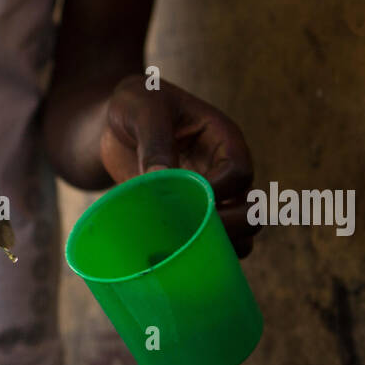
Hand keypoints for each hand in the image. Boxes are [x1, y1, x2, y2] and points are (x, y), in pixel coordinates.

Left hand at [100, 75, 257, 256]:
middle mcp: (223, 170)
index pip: (239, 172)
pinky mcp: (189, 214)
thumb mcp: (141, 108)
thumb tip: (160, 178)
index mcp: (222, 139)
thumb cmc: (134, 104)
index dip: (220, 191)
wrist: (115, 124)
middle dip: (229, 227)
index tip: (186, 200)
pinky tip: (172, 261)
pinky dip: (198, 255)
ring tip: (185, 253)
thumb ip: (153, 139)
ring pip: (237, 233)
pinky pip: (208, 242)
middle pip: (249, 208)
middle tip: (190, 236)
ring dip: (220, 248)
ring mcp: (210, 196)